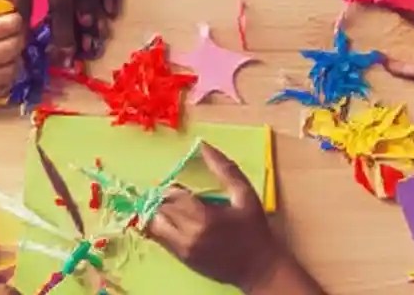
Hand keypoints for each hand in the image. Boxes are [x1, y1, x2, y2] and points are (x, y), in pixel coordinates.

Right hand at [0, 13, 24, 110]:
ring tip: (9, 54)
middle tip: (15, 34)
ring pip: (13, 70)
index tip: (15, 18)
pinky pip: (3, 89)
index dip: (15, 21)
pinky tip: (1, 72)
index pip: (4, 27)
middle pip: (13, 47)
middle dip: (19, 38)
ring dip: (15, 59)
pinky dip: (7, 79)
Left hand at [145, 144, 283, 290]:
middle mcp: (188, 235)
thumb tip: (203, 146)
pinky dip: (160, 227)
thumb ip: (224, 169)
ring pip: (154, 225)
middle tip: (179, 196)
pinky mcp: (182, 259)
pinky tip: (175, 222)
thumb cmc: (254, 229)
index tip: (184, 187)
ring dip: (159, 213)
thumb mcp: (245, 195)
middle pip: (160, 209)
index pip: (172, 195)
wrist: (259, 268)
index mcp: (204, 218)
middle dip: (165, 199)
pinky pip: (159, 239)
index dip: (174, 187)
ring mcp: (183, 250)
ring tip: (176, 209)